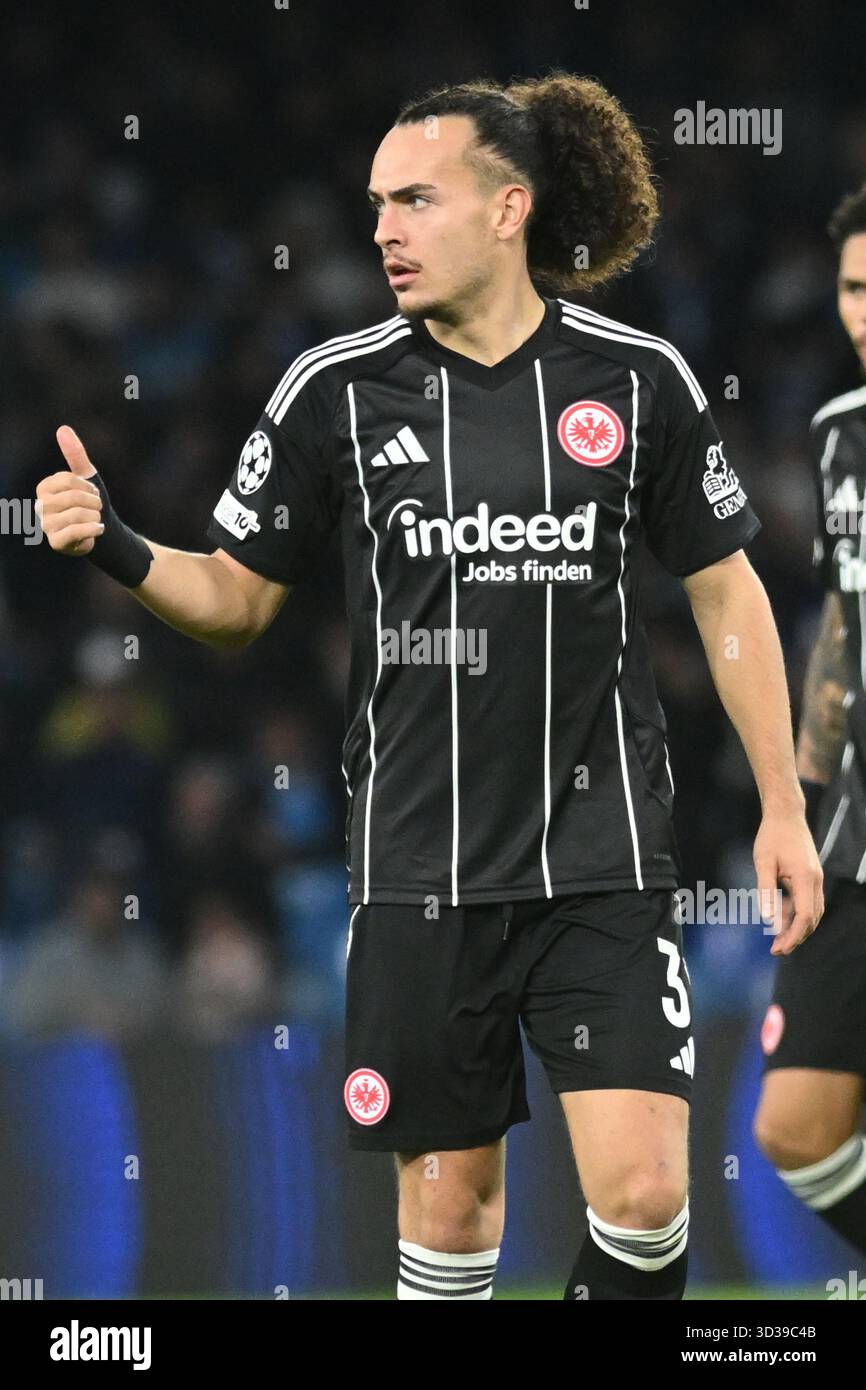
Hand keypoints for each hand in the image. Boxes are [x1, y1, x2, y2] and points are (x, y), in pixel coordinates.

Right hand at [35, 426, 103, 555]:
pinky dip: (93, 529)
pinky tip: (98, 528)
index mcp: (44, 488)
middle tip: (98, 507)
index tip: (93, 492)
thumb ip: (75, 454)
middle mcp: (41, 506)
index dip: (87, 486)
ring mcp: (47, 525)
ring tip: (96, 518)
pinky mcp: (56, 542)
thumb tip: (63, 428)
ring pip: (76, 514)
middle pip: (72, 497)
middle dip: (93, 502)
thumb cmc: (89, 502)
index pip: (68, 480)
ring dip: (95, 516)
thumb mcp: (86, 477)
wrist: (100, 530)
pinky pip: (77, 531)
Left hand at [754, 810, 823, 954]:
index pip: (805, 916)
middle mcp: (816, 881)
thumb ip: (766, 891)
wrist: (786, 815)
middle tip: (776, 950)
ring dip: (797, 928)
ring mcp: (816, 879)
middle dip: (795, 937)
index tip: (780, 948)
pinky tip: (780, 919)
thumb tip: (768, 919)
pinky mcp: (811, 877)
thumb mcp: (763, 862)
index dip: (794, 936)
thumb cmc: (772, 836)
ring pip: (812, 913)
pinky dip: (796, 915)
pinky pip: (808, 902)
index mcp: (805, 878)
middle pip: (811, 919)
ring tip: (777, 940)